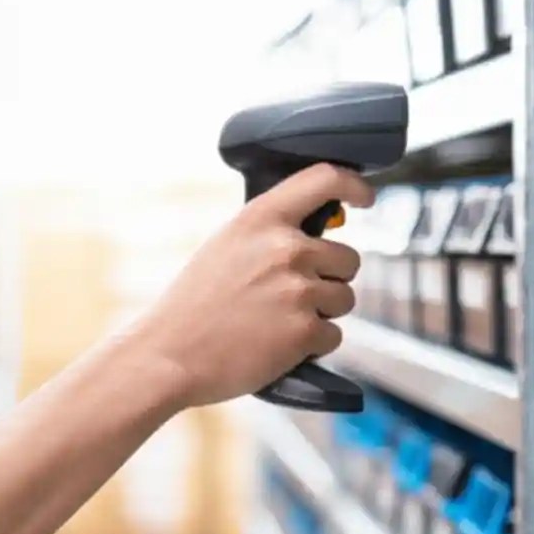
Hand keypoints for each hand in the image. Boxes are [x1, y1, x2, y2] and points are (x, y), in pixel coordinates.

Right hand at [134, 163, 374, 407]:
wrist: (170, 355)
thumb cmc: (193, 305)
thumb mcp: (225, 246)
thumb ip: (268, 233)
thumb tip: (313, 233)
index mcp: (261, 218)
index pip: (324, 179)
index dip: (354, 185)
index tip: (364, 197)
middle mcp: (286, 248)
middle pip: (348, 258)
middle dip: (330, 279)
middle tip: (293, 296)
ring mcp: (298, 290)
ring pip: (344, 299)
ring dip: (322, 314)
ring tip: (279, 322)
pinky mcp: (304, 332)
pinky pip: (333, 335)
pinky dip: (312, 345)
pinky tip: (278, 345)